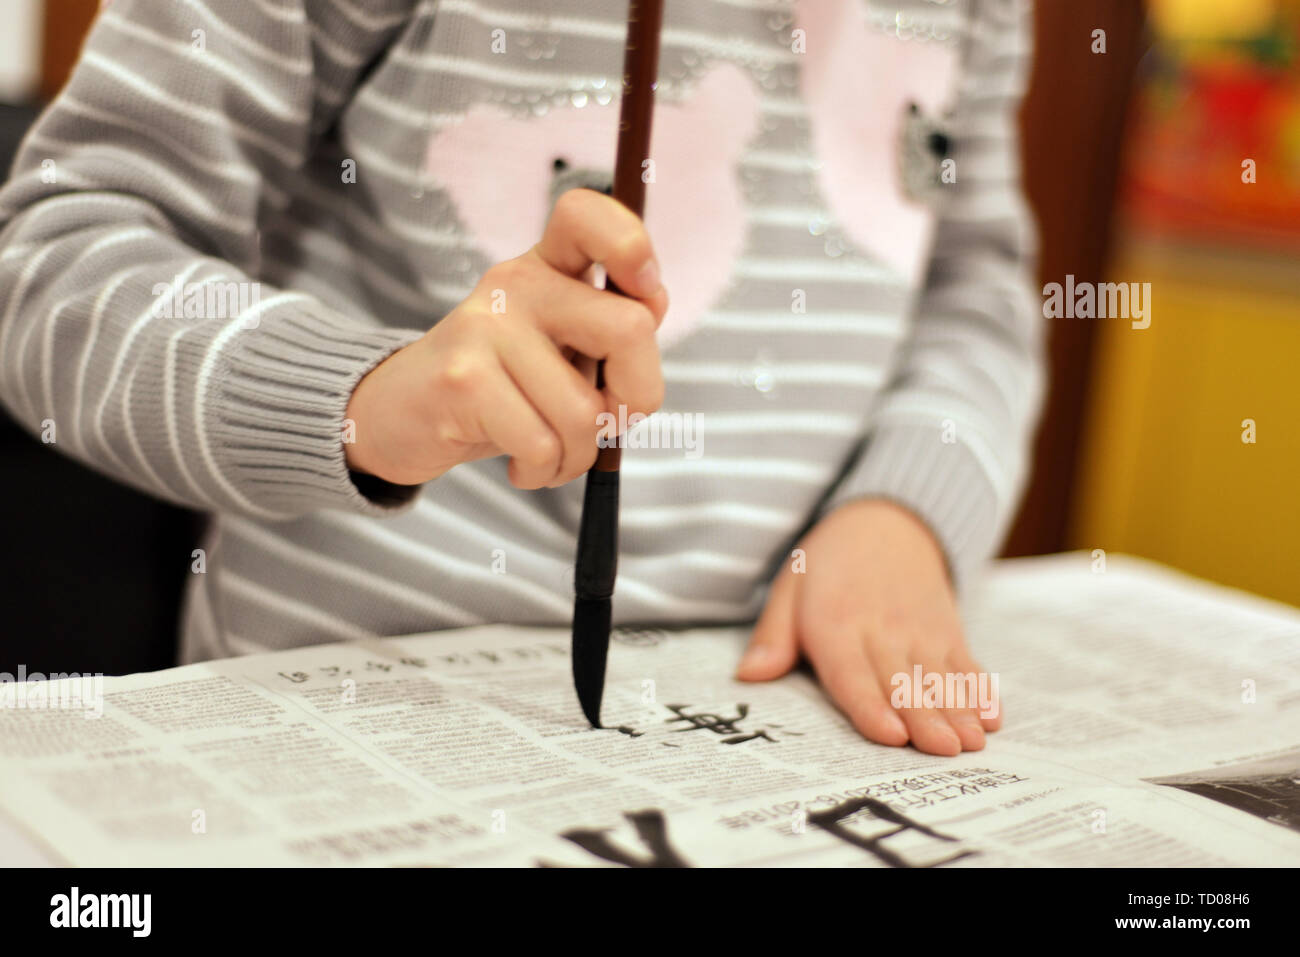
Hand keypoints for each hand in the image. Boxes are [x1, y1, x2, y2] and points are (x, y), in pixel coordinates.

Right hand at [345, 188, 668, 488]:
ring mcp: (486, 327)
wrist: (400, 417)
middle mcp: (516, 284)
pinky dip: (543, 472)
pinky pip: (543, 445)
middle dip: (636, 398)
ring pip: (586, 410)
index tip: (648, 293)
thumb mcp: (561, 350)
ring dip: (579, 453)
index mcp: (547, 266)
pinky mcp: (464, 380)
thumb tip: (652, 308)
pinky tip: (523, 466)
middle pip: (630, 328)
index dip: (632, 245)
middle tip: (606, 420)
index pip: (585, 214)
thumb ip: (613, 332)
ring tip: (552, 453)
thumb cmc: (502, 389)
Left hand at [736, 498, 1000, 754]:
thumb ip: (773, 636)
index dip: (870, 706)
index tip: (890, 735)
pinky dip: (981, 688)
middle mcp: (881, 629)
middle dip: (926, 718)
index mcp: (835, 624)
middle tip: (944, 750)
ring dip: (959, 711)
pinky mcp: (948, 629)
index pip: (852, 673)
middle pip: (903, 682)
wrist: (885, 522)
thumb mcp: (789, 589)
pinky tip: (994, 714)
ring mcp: (920, 630)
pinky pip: (966, 662)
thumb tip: (748, 675)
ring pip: (940, 677)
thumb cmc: (828, 566)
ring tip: (973, 741)